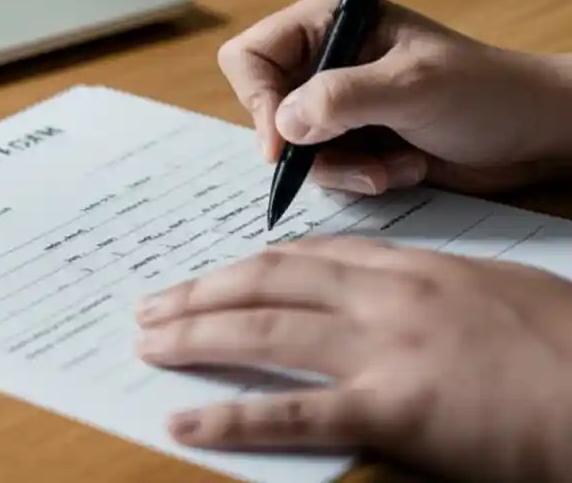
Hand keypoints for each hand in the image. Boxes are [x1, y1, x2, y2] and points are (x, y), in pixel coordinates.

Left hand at [135, 238, 571, 482]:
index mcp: (416, 269)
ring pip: (265, 329)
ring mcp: (387, 350)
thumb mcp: (500, 296)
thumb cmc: (570, 349)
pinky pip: (293, 413)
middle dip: (202, 291)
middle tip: (153, 305)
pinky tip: (186, 423)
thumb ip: (434, 294)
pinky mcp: (394, 411)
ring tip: (148, 344)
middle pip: (269, 280)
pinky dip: (231, 418)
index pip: (312, 255)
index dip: (252, 266)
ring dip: (194, 335)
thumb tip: (394, 305)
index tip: (215, 276)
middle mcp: (389, 298)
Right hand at [218, 0, 571, 193]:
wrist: (533, 134)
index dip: (259, 100)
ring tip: (394, 165)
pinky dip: (360, 177)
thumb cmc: (485, 93)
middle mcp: (324, 57)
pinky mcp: (351, 137)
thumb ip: (342, 99)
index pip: (251, 56)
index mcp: (330, 20)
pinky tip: (403, 166)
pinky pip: (323, 169)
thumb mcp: (412, 87)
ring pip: (294, 148)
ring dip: (343, 167)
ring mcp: (336, 100)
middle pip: (267, 109)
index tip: (284, 143)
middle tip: (356, 159)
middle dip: (311, 146)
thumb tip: (282, 124)